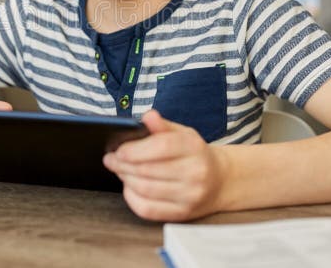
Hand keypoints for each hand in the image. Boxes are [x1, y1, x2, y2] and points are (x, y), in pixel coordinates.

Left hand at [103, 109, 223, 221]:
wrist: (220, 181)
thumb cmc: (194, 154)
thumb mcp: (183, 134)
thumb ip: (163, 125)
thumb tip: (148, 116)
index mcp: (194, 148)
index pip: (161, 147)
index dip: (135, 149)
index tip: (118, 150)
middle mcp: (195, 173)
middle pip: (149, 170)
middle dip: (123, 164)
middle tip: (110, 159)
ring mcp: (190, 196)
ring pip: (146, 190)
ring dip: (126, 179)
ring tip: (119, 170)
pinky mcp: (182, 214)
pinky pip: (148, 209)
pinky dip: (132, 198)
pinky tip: (128, 187)